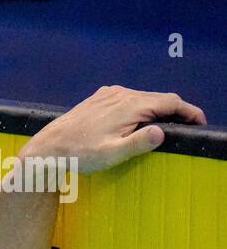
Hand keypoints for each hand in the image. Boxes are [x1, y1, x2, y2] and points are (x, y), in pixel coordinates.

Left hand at [22, 85, 205, 173]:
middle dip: (177, 112)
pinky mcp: (100, 98)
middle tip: (187, 129)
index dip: (190, 112)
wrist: (48, 148)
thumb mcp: (111, 154)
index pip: (171, 102)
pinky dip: (141, 108)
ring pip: (144, 98)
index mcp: (129, 105)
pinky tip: (139, 123)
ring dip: (158, 110)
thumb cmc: (79, 155)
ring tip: (166, 128)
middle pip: (160, 98)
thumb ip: (138, 143)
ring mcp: (109, 94)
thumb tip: (161, 132)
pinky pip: (129, 99)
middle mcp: (121, 94)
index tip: (200, 124)